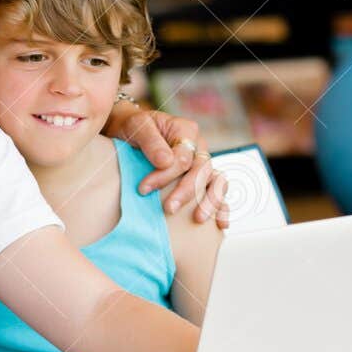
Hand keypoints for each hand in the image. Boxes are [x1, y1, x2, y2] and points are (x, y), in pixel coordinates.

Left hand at [112, 106, 228, 228]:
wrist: (130, 134)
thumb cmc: (134, 128)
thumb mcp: (137, 126)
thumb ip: (151, 141)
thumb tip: (166, 161)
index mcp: (186, 130)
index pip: (183, 157)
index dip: (165, 175)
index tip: (143, 189)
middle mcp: (199, 147)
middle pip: (202, 171)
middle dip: (186, 192)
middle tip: (168, 209)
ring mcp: (203, 164)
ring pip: (217, 182)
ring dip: (210, 201)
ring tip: (199, 219)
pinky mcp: (202, 179)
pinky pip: (217, 192)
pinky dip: (221, 208)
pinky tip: (220, 225)